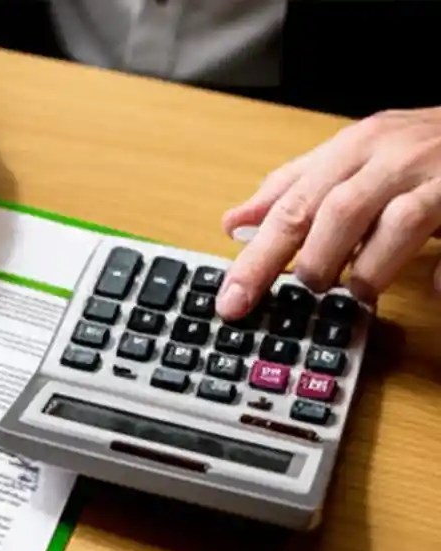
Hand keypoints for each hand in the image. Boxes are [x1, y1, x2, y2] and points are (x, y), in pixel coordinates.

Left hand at [218, 107, 440, 318]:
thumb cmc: (418, 148)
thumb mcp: (350, 157)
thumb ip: (293, 189)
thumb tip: (234, 223)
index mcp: (352, 148)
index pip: (291, 206)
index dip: (257, 258)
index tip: (232, 300)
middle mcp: (392, 156)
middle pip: (338, 211)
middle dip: (315, 261)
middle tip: (310, 287)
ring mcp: (439, 175)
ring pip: (398, 223)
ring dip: (372, 268)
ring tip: (360, 291)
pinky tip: (434, 286)